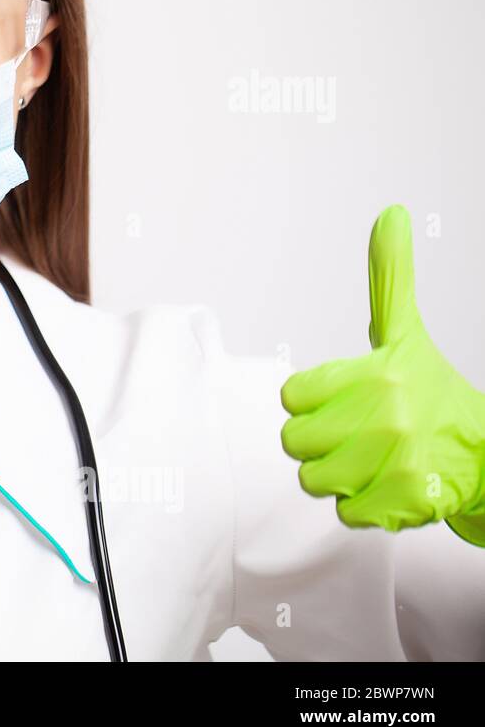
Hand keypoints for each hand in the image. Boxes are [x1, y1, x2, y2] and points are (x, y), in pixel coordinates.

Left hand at [279, 205, 484, 540]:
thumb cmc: (434, 394)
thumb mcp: (406, 334)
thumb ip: (389, 279)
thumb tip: (389, 215)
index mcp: (377, 373)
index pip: (292, 396)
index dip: (313, 401)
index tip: (345, 399)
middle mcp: (387, 416)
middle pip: (295, 441)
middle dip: (322, 440)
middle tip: (358, 433)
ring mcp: (397, 461)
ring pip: (314, 478)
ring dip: (339, 474)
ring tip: (373, 458)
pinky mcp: (405, 502)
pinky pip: (345, 511)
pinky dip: (363, 505)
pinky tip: (389, 484)